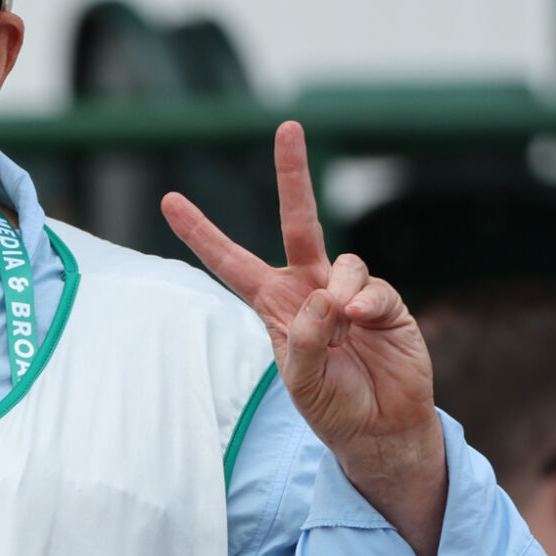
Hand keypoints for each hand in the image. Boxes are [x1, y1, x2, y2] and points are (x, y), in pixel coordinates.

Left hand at [163, 122, 444, 555]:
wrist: (380, 429)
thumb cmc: (331, 405)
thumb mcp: (300, 380)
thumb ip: (304, 338)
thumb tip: (326, 296)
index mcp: (274, 305)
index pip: (230, 261)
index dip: (202, 232)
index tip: (170, 199)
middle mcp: (309, 289)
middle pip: (299, 223)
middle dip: (293, 175)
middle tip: (288, 127)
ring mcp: (349, 292)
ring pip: (342, 262)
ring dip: (340, 291)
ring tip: (345, 325)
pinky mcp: (385, 303)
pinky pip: (373, 288)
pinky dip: (367, 303)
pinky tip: (363, 323)